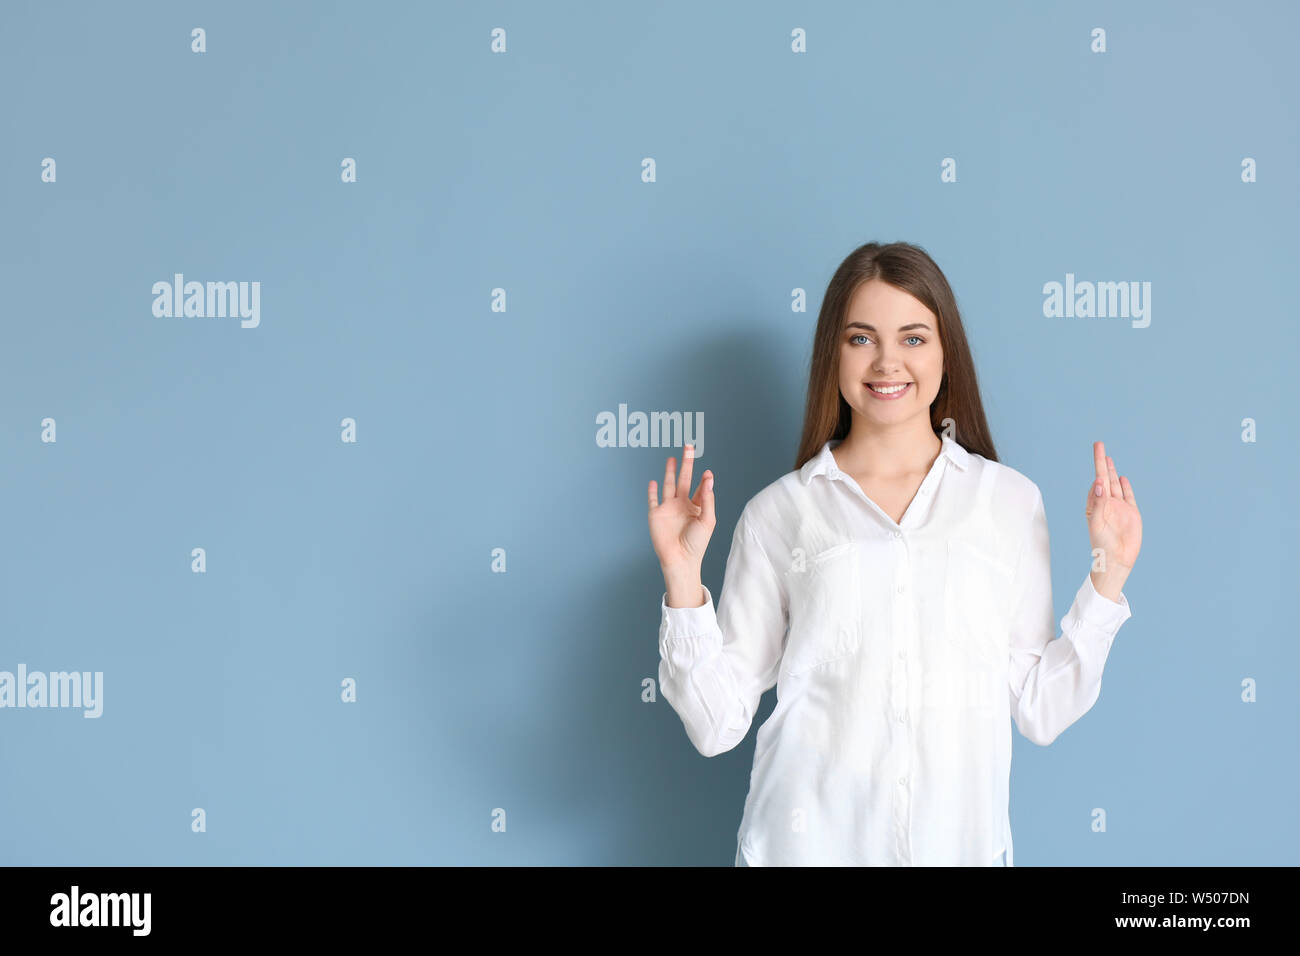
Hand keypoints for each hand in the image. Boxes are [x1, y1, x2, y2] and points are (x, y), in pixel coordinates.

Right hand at [648, 444, 715, 571]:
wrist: (680, 559)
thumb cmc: (697, 543)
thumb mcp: (708, 520)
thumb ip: (707, 499)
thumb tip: (708, 478)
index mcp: (697, 507)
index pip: (700, 488)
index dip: (704, 479)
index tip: (707, 472)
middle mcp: (682, 505)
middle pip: (684, 479)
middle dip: (686, 463)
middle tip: (689, 446)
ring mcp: (668, 508)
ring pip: (669, 484)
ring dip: (670, 471)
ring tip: (673, 458)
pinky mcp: (656, 514)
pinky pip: (653, 499)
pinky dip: (652, 490)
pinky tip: (653, 481)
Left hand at [1086, 441, 1141, 578]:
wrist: (1117, 559)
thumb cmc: (1102, 545)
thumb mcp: (1097, 522)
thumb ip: (1098, 503)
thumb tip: (1098, 483)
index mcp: (1094, 505)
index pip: (1096, 482)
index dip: (1096, 468)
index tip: (1097, 454)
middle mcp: (1106, 504)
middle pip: (1104, 478)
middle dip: (1101, 463)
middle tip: (1099, 445)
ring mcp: (1119, 508)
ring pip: (1115, 485)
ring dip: (1111, 471)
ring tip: (1107, 458)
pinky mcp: (1131, 513)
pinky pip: (1128, 496)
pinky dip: (1125, 487)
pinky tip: (1122, 477)